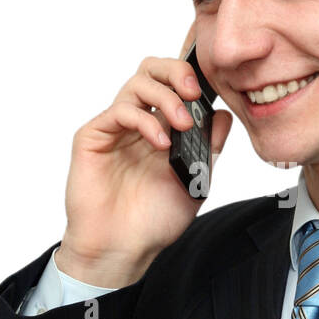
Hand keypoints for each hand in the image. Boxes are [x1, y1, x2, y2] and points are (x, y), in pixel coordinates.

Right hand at [56, 23, 231, 286]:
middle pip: (152, 69)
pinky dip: (145, 120)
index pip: (175, 85)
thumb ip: (210, 147)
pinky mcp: (93, 136)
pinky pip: (119, 110)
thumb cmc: (154, 220)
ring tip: (182, 124)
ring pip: (137, 82)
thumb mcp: (196, 180)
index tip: (216, 81)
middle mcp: (138, 121)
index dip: (192, 74)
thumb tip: (224, 113)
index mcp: (163, 127)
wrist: (122, 249)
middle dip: (177, 71)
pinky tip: (162, 143)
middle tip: (195, 92)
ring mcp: (115, 127)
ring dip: (165, 96)